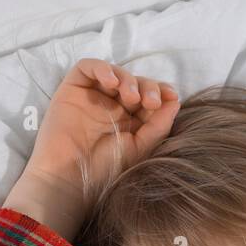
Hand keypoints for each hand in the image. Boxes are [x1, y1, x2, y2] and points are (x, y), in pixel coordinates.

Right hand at [6, 59, 180, 238]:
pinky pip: (88, 67)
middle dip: (147, 87)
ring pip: (115, 73)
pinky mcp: (73, 89)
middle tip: (150, 101)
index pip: (149, 98)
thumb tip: (175, 100)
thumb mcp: (140, 148)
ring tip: (130, 96)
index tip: (171, 96)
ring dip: (127, 79)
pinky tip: (110, 81)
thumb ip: (158, 125)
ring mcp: (93, 97)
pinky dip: (102, 68)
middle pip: (135, 83)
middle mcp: (113, 107)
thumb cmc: (105, 169)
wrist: (70, 178)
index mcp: (131, 122)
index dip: (161, 92)